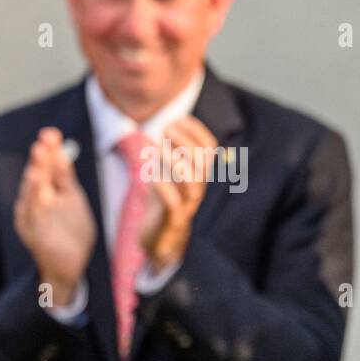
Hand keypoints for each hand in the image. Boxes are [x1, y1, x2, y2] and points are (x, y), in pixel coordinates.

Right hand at [14, 127, 96, 304]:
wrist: (68, 266)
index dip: (47, 151)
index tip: (51, 134)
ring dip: (33, 182)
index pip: (44, 168)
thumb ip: (64, 178)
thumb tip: (60, 150)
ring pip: (31, 197)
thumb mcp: (71, 199)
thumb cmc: (70, 231)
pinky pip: (32, 218)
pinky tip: (36, 193)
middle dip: (40, 161)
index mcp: (42, 193)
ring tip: (36, 167)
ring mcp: (30, 220)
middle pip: (36, 178)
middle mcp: (32, 204)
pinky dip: (33, 205)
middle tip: (43, 142)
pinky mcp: (32, 236)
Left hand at [139, 115, 212, 269]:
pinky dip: (163, 187)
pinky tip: (150, 175)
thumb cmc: (162, 204)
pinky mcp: (173, 222)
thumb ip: (171, 154)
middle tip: (166, 127)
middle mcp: (198, 190)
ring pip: (192, 182)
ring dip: (174, 160)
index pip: (209, 150)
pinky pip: (174, 204)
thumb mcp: (168, 175)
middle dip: (186, 141)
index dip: (198, 132)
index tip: (180, 118)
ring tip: (155, 145)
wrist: (159, 242)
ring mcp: (188, 207)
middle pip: (202, 163)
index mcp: (199, 176)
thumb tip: (169, 126)